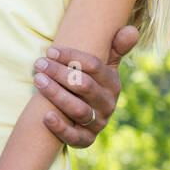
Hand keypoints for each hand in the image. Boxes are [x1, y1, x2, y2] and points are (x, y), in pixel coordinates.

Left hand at [33, 24, 137, 147]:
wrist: (87, 119)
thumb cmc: (91, 86)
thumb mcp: (105, 68)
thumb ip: (115, 49)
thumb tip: (131, 30)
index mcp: (112, 84)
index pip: (93, 66)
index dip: (71, 57)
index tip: (50, 51)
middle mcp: (108, 104)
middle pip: (83, 86)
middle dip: (59, 73)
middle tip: (38, 64)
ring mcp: (98, 123)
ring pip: (77, 109)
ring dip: (56, 94)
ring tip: (37, 80)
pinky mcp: (86, 140)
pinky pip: (74, 136)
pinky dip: (60, 127)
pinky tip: (45, 116)